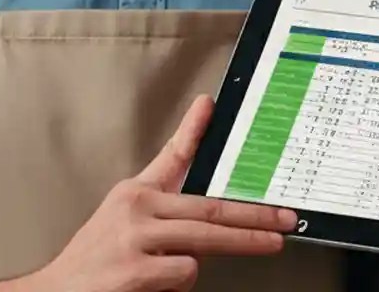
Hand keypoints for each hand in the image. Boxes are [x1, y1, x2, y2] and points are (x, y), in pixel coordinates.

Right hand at [32, 95, 297, 291]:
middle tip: (285, 222)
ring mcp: (135, 239)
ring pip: (203, 246)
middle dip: (256, 219)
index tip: (209, 104)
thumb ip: (165, 216)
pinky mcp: (137, 271)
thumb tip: (211, 219)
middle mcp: (135, 209)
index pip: (172, 156)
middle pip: (211, 209)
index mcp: (134, 194)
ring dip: (197, 264)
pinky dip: (175, 285)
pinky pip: (185, 273)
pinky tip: (149, 285)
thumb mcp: (123, 226)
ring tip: (168, 272)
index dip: (194, 128)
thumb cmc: (93, 265)